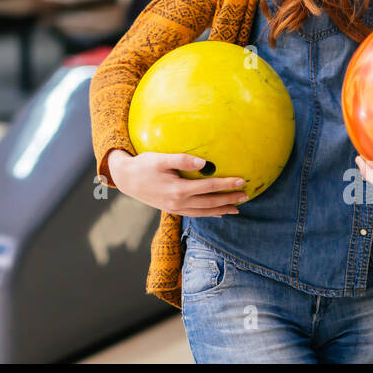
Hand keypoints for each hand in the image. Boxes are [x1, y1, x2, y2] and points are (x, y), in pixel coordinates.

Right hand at [107, 149, 248, 216]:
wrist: (125, 179)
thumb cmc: (143, 165)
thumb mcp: (160, 158)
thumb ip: (182, 159)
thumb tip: (204, 163)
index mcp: (178, 189)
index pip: (209, 187)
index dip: (227, 184)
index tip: (242, 180)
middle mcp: (179, 202)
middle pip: (210, 203)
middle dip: (229, 199)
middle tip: (246, 196)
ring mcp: (175, 208)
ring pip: (204, 212)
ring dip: (221, 209)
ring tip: (237, 208)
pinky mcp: (172, 209)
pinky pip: (195, 214)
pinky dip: (208, 214)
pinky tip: (216, 213)